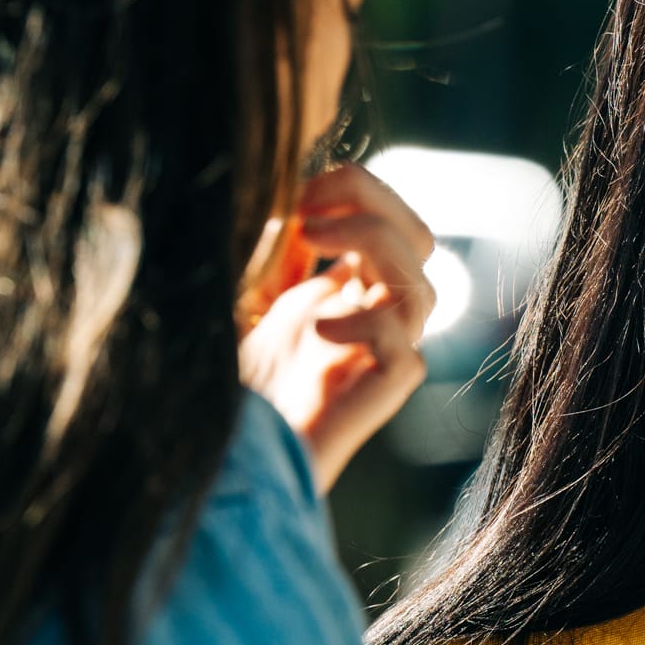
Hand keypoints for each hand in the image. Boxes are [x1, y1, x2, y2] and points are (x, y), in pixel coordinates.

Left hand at [240, 165, 438, 490]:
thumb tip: (296, 206)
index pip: (390, 222)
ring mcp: (379, 356)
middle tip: (310, 213)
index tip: (301, 193)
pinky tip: (315, 329)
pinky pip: (406, 349)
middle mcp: (370, 319)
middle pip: (420, 243)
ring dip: (373, 244)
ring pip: (422, 288)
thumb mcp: (244, 297)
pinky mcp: (381, 394)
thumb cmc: (228, 382)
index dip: (360, 191)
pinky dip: (367, 325)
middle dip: (375, 206)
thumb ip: (275, 254)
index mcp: (345, 291)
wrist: (222, 453)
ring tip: (311, 243)